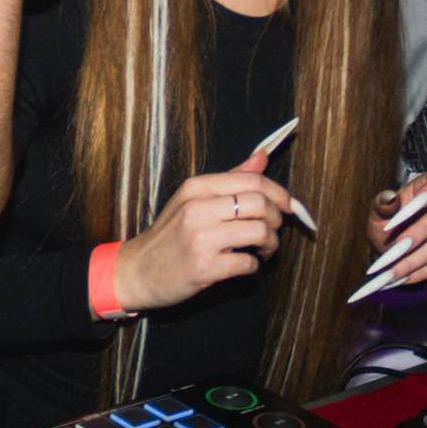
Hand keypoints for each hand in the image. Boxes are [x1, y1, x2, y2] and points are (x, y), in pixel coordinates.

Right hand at [114, 141, 292, 309]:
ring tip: (263, 250)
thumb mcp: (193, 199)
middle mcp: (198, 209)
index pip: (252, 180)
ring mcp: (201, 238)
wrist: (138, 271)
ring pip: (260, 232)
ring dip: (270, 245)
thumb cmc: (170, 235)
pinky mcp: (204, 268)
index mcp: (197, 187)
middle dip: (277, 220)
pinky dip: (253, 267)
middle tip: (272, 231)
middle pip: (260, 204)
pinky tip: (244, 265)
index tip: (288, 206)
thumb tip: (262, 156)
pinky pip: (248, 263)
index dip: (279, 193)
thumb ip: (230, 179)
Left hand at [362, 167, 426, 289]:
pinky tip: (406, 277)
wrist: (392, 250)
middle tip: (399, 245)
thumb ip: (382, 205)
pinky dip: (426, 271)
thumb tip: (388, 199)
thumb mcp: (378, 213)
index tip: (419, 199)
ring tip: (395, 270)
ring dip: (420, 256)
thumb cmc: (388, 224)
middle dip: (422, 230)